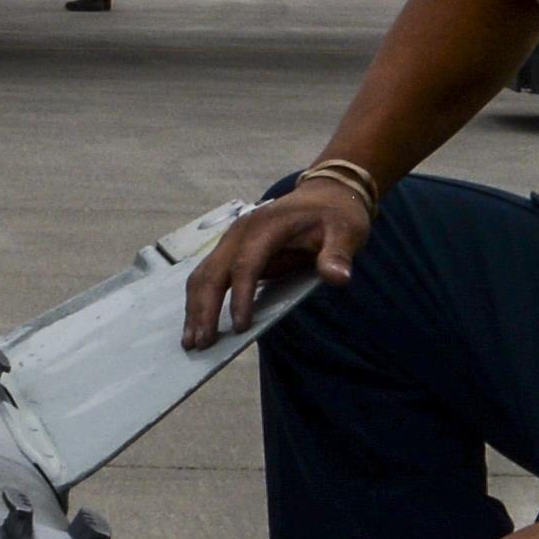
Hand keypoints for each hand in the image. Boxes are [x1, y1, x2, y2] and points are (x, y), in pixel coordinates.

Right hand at [178, 179, 369, 348]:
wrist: (325, 195)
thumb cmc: (335, 215)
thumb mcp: (346, 230)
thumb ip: (338, 254)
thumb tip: (337, 277)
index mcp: (266, 226)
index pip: (246, 264)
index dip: (241, 296)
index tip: (240, 327)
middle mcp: (241, 232)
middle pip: (214, 271)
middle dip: (205, 308)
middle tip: (201, 344)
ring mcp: (232, 241)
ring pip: (203, 275)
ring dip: (195, 308)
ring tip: (191, 342)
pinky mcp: (231, 252)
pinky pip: (209, 277)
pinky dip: (200, 301)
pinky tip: (199, 325)